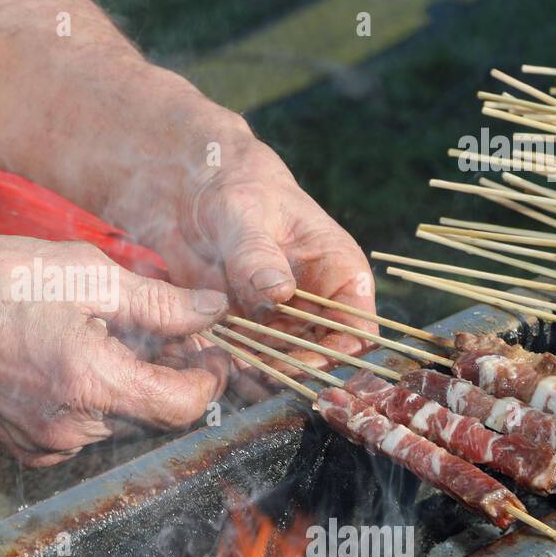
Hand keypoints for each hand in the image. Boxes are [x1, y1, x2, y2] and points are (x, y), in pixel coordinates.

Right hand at [0, 236, 230, 465]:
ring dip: (133, 383)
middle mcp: (70, 429)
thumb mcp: (84, 274)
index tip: (213, 347)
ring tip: (115, 331)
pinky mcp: (23, 446)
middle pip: (154, 415)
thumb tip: (212, 312)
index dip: (210, 377)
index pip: (184, 406)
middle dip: (171, 372)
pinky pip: (82, 430)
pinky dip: (95, 398)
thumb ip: (158, 303)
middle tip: (168, 325)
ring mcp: (44, 444)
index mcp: (90, 383)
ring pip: (120, 422)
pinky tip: (75, 354)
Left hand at [149, 132, 376, 398]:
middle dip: (291, 367)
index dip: (336, 352)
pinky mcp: (249, 324)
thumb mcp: (245, 214)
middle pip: (320, 354)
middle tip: (255, 370)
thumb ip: (258, 254)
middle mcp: (317, 300)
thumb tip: (280, 292)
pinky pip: (248, 354)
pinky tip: (211, 357)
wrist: (197, 187)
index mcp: (339, 270)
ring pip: (283, 360)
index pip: (358, 328)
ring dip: (258, 368)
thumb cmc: (238, 188)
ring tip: (229, 365)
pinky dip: (232, 359)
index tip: (298, 360)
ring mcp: (283, 316)